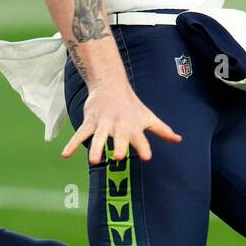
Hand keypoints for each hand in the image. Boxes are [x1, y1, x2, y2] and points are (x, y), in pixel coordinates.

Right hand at [62, 82, 181, 165]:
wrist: (111, 85)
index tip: (147, 156)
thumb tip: (179, 139)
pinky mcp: (90, 121)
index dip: (144, 147)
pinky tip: (65, 155)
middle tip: (118, 157)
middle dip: (118, 146)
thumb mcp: (148, 117)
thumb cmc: (132, 106)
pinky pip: (80, 134)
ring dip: (96, 148)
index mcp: (134, 127)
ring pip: (98, 137)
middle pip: (119, 137)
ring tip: (93, 161)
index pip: (141, 138)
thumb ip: (162, 130)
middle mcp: (119, 126)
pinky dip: (72, 144)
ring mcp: (103, 123)